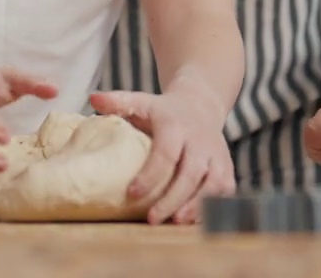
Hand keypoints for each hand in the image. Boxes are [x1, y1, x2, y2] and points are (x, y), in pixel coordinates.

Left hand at [88, 89, 234, 224]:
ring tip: (175, 222)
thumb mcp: (142, 101)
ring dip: (196, 206)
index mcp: (176, 126)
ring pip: (213, 184)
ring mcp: (217, 155)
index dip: (150, 175)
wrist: (201, 104)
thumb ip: (118, 102)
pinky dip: (211, 207)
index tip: (132, 193)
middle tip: (151, 218)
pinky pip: (224, 192)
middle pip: (190, 174)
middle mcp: (200, 141)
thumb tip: (94, 99)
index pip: (166, 153)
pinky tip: (192, 221)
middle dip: (172, 199)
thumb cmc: (163, 111)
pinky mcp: (227, 168)